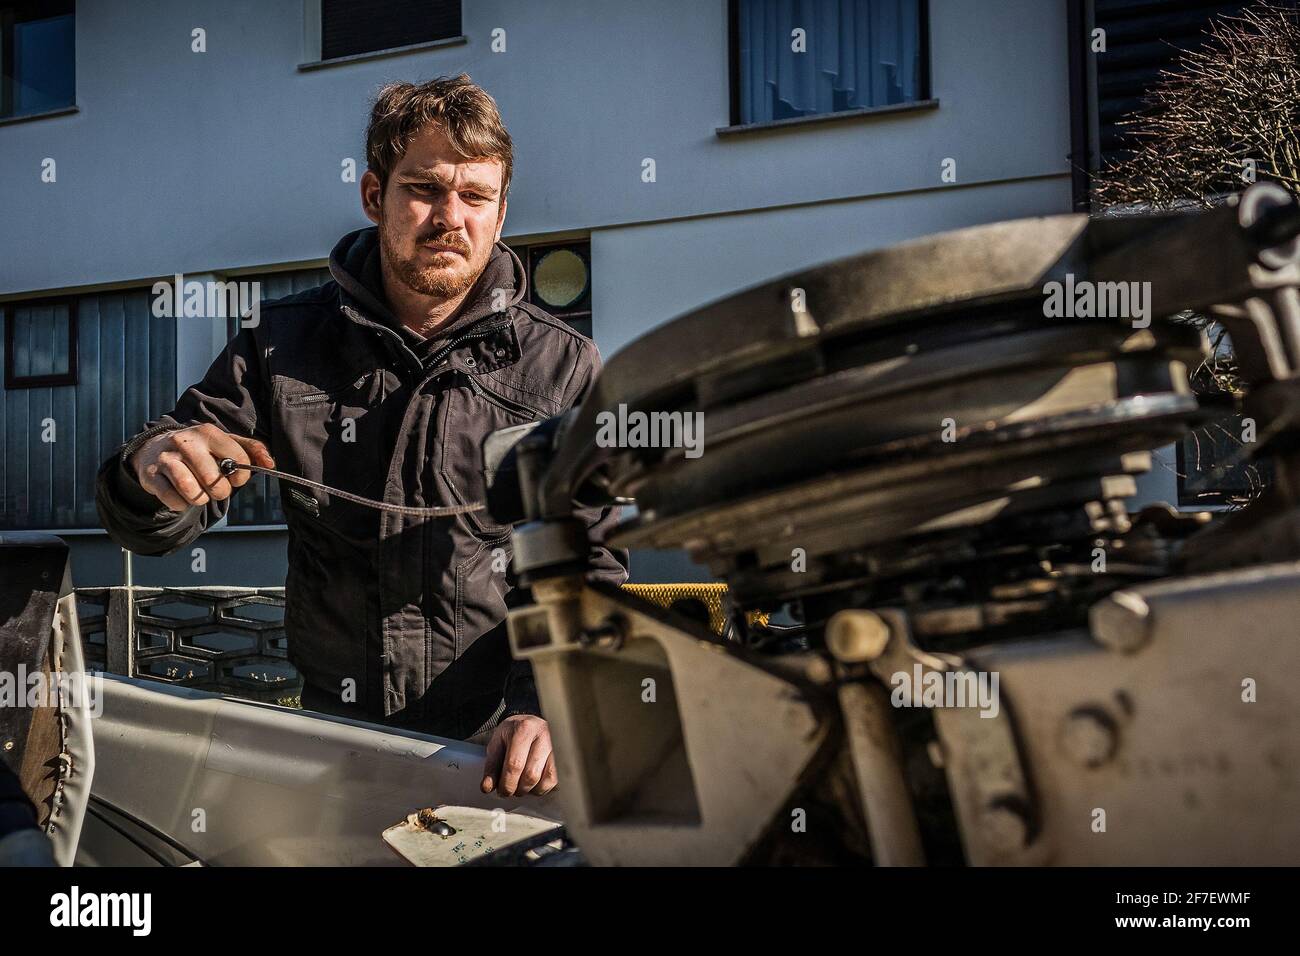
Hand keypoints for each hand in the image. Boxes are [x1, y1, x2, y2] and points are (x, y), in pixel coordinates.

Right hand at [130, 423, 273, 511]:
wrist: (155, 449)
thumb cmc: (199, 450)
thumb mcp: (225, 443)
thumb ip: (251, 450)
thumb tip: (271, 464)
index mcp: (208, 433)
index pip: (237, 458)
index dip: (241, 476)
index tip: (236, 479)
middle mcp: (185, 442)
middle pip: (214, 479)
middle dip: (220, 491)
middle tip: (216, 488)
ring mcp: (166, 458)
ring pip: (192, 491)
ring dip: (200, 500)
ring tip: (200, 493)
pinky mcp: (151, 476)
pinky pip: (173, 500)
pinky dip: (182, 505)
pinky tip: (182, 496)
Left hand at [480, 715, 556, 796]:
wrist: (531, 721)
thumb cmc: (514, 732)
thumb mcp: (497, 743)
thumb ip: (491, 765)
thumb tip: (488, 787)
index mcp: (524, 729)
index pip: (515, 764)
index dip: (507, 784)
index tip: (502, 791)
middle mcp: (544, 735)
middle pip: (531, 775)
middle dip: (518, 789)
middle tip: (511, 790)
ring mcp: (558, 745)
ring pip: (547, 779)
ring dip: (533, 790)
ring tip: (523, 786)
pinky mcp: (566, 755)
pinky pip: (557, 780)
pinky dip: (545, 787)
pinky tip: (536, 783)